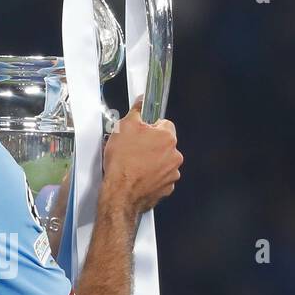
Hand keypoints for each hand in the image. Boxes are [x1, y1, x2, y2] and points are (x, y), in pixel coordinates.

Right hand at [101, 97, 183, 215]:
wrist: (120, 193)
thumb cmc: (123, 162)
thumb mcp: (124, 127)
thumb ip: (136, 111)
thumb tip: (142, 101)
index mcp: (167, 138)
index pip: (164, 124)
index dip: (150, 127)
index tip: (141, 132)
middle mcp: (174, 155)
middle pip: (164, 144)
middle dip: (151, 145)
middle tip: (134, 150)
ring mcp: (172, 174)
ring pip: (163, 161)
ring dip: (152, 162)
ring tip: (134, 165)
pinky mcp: (166, 188)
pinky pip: (160, 178)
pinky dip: (152, 177)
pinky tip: (138, 177)